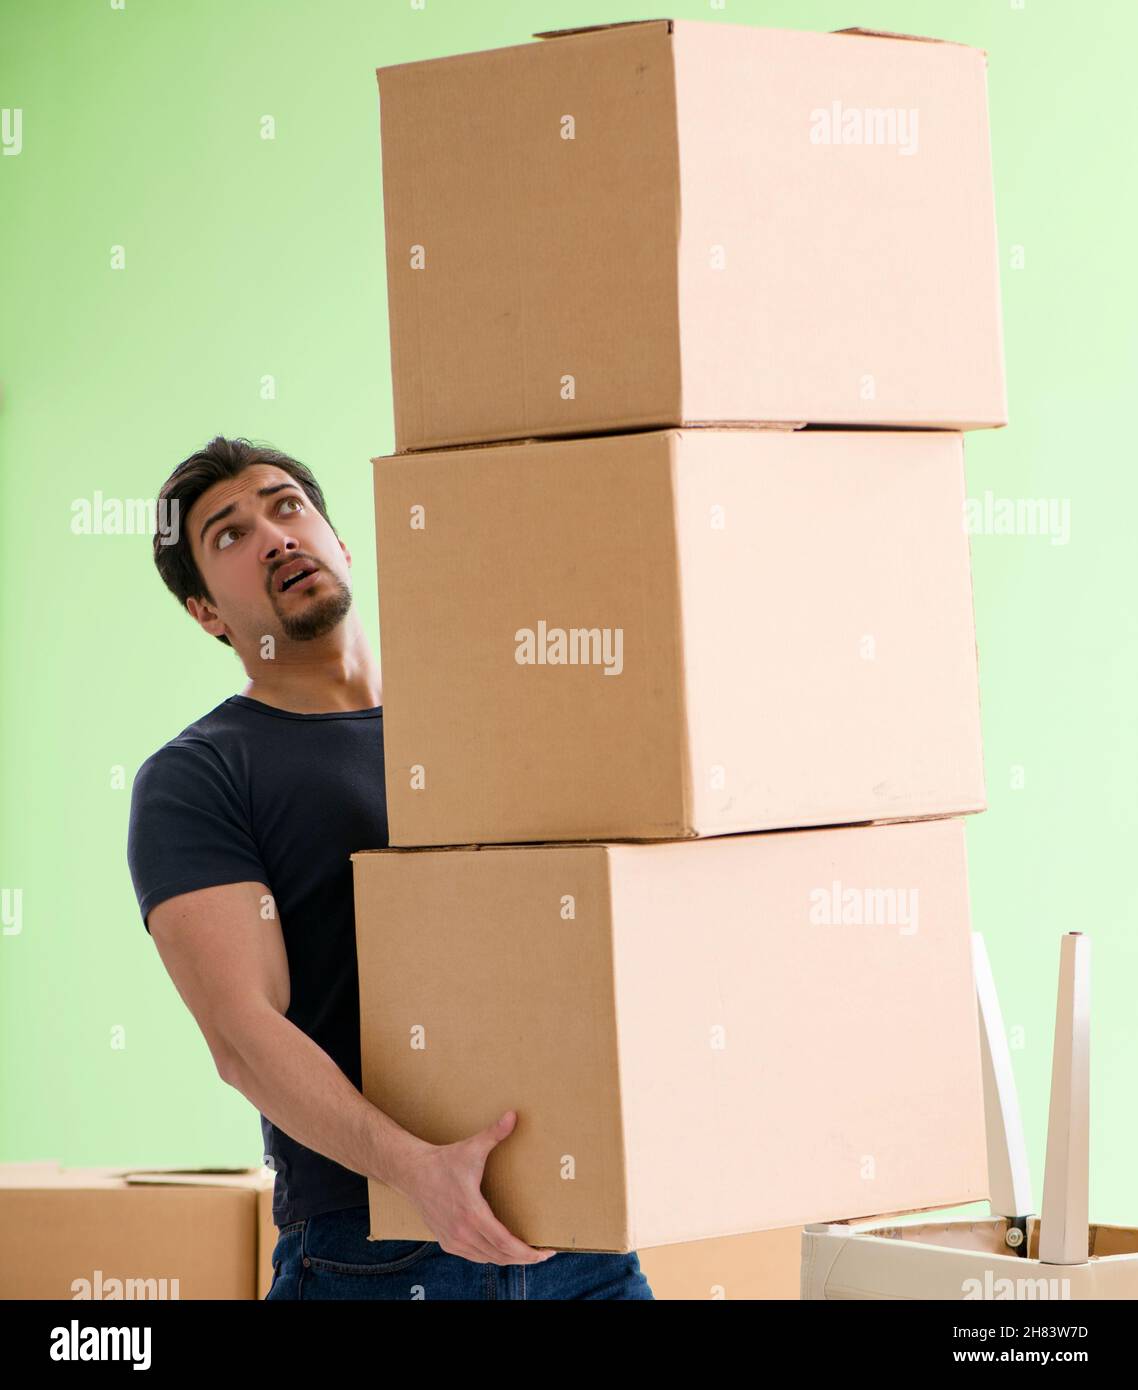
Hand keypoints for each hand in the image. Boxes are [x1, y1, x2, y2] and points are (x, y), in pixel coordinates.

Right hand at [396, 1110, 558, 1265]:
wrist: (412, 1173)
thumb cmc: (444, 1161)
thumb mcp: (472, 1148)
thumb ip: (495, 1133)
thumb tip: (514, 1115)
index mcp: (472, 1214)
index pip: (505, 1243)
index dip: (527, 1252)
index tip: (545, 1253)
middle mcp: (463, 1232)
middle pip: (500, 1255)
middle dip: (523, 1258)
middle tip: (542, 1255)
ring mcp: (453, 1240)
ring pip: (487, 1259)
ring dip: (508, 1259)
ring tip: (526, 1253)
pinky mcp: (446, 1242)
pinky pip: (474, 1256)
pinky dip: (491, 1256)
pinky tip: (501, 1251)